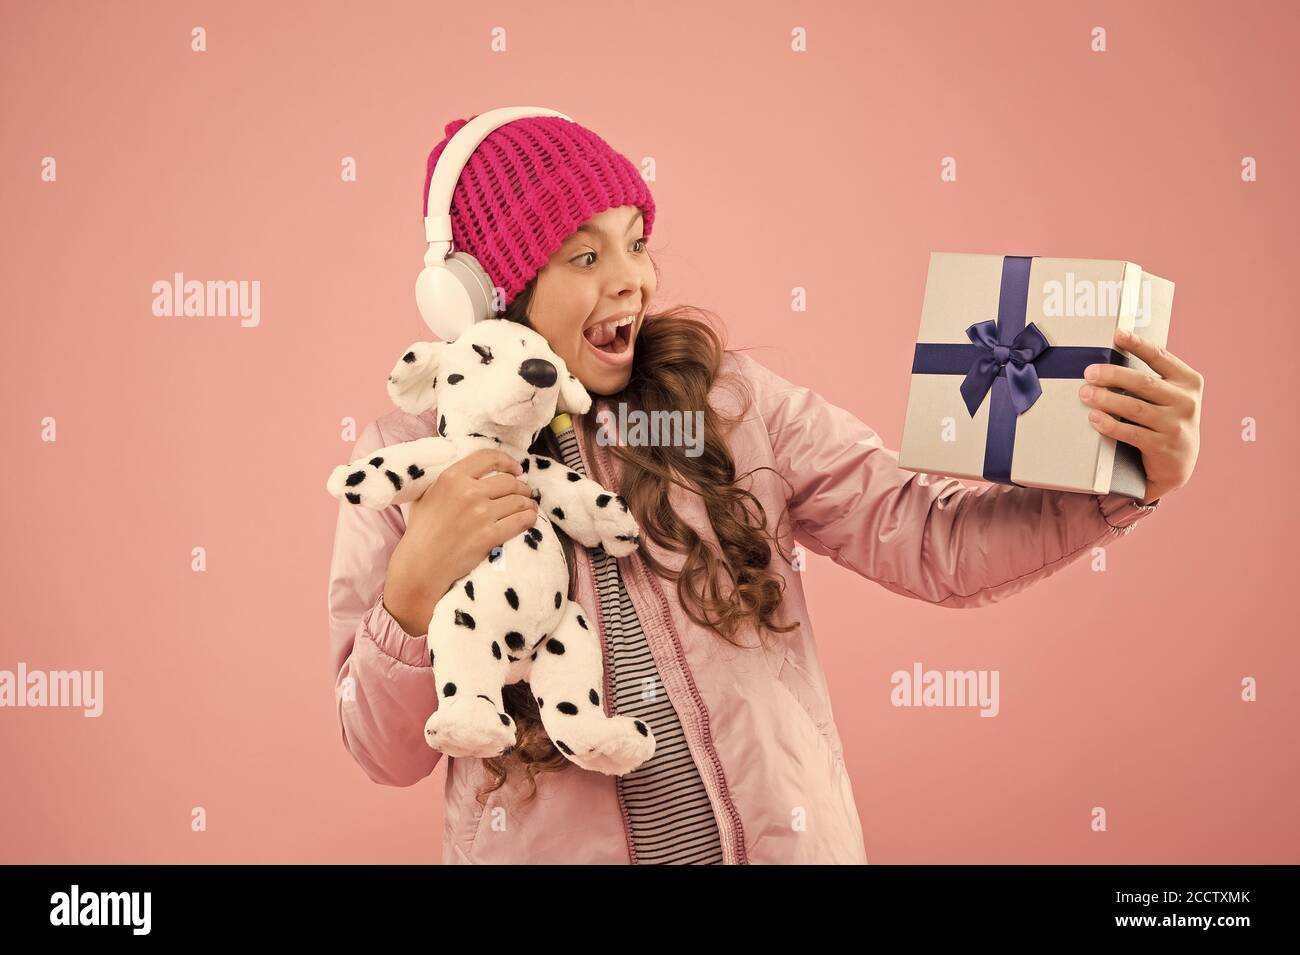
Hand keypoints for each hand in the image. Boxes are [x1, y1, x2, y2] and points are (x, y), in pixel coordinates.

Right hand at [384, 449, 537, 633]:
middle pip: (508, 481)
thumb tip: (474, 471)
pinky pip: (520, 521)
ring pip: (518, 500)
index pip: (489, 458)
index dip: (508, 461)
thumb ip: (450, 480)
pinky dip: (529, 518)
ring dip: (527, 502)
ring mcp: (481, 514)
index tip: (515, 469)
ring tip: (528, 505)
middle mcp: (468, 491)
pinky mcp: (490, 535)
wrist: (422, 564)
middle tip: (524, 491)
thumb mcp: (428, 494)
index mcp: (452, 477)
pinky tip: (530, 517)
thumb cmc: (422, 530)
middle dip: (521, 485)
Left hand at [1078, 327, 1202, 505]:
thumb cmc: (1164, 421)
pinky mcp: (1163, 447)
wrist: (1179, 463)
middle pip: (1144, 383)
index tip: (1117, 334)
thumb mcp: (1168, 396)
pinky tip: (1094, 418)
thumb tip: (1108, 361)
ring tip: (1085, 394)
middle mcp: (1186, 401)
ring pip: (1135, 408)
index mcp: (1188, 381)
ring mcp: (1176, 425)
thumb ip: (1149, 379)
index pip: (1161, 357)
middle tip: (1088, 373)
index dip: (1138, 345)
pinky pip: (1131, 433)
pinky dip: (1110, 424)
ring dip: (1106, 399)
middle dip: (1113, 375)